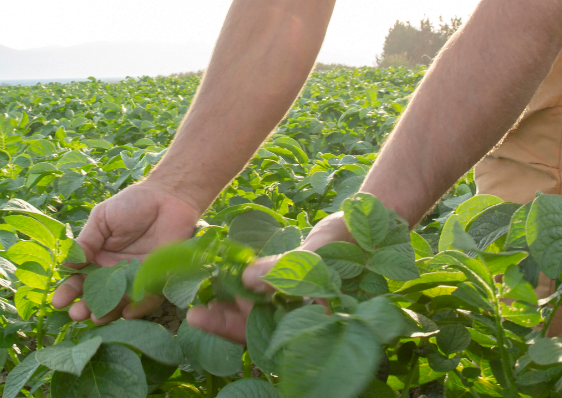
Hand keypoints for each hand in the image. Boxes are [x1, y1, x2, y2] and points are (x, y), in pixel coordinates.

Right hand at [51, 180, 200, 323]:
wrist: (167, 196)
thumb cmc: (132, 204)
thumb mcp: (102, 219)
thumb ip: (86, 241)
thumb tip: (66, 264)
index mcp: (98, 258)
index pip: (80, 278)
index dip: (68, 290)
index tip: (57, 301)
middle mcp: (115, 272)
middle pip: (98, 295)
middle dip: (85, 306)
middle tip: (75, 314)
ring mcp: (136, 278)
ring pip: (120, 301)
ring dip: (108, 312)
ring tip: (95, 319)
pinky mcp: (158, 279)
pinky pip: (148, 297)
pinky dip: (138, 306)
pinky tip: (126, 314)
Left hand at [186, 211, 354, 342]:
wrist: (369, 225)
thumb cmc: (351, 239)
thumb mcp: (318, 253)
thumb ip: (285, 269)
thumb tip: (247, 280)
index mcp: (317, 323)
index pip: (267, 336)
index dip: (232, 329)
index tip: (200, 317)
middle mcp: (305, 320)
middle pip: (259, 328)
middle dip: (226, 320)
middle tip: (193, 311)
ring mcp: (299, 307)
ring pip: (259, 313)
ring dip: (232, 305)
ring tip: (201, 295)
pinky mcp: (294, 292)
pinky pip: (264, 295)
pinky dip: (244, 287)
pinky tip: (223, 277)